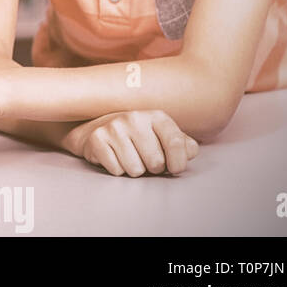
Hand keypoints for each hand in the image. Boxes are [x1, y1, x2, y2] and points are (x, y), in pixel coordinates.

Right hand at [62, 110, 199, 176]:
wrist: (97, 128)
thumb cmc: (138, 136)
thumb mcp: (163, 136)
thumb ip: (183, 144)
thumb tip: (189, 152)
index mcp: (156, 116)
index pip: (175, 143)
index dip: (178, 162)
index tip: (174, 169)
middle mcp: (134, 118)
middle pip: (155, 161)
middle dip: (153, 168)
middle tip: (146, 160)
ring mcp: (114, 127)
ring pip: (135, 169)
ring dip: (134, 170)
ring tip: (130, 158)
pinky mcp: (97, 139)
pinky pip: (116, 170)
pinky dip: (117, 169)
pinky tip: (115, 157)